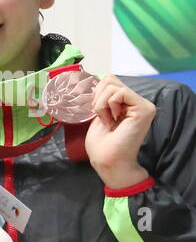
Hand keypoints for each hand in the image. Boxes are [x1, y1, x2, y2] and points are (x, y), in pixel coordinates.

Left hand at [83, 74, 155, 189]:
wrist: (108, 161)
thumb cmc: (102, 145)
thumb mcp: (99, 114)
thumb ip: (104, 97)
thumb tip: (101, 80)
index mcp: (127, 104)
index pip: (110, 81)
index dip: (96, 93)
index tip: (97, 112)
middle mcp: (138, 102)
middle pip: (110, 79)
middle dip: (97, 98)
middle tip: (102, 118)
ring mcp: (143, 105)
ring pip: (113, 84)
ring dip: (101, 104)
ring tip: (108, 121)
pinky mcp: (145, 108)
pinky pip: (120, 93)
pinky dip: (108, 105)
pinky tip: (113, 121)